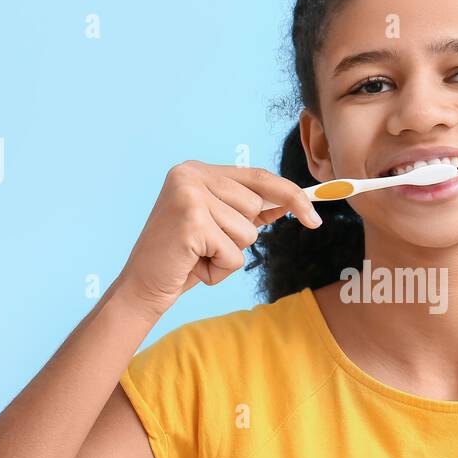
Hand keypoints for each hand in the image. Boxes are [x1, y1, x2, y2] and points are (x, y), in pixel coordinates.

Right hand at [115, 160, 322, 320]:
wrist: (142, 286)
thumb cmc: (183, 258)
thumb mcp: (220, 227)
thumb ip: (249, 211)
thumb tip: (291, 202)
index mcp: (198, 171)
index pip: (259, 177)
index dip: (290, 196)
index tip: (314, 218)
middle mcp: (191, 174)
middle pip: (256, 206)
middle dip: (241, 237)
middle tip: (205, 246)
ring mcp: (189, 195)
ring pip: (248, 232)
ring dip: (229, 255)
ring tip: (198, 256)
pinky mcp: (191, 221)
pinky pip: (234, 254)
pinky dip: (219, 269)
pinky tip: (193, 265)